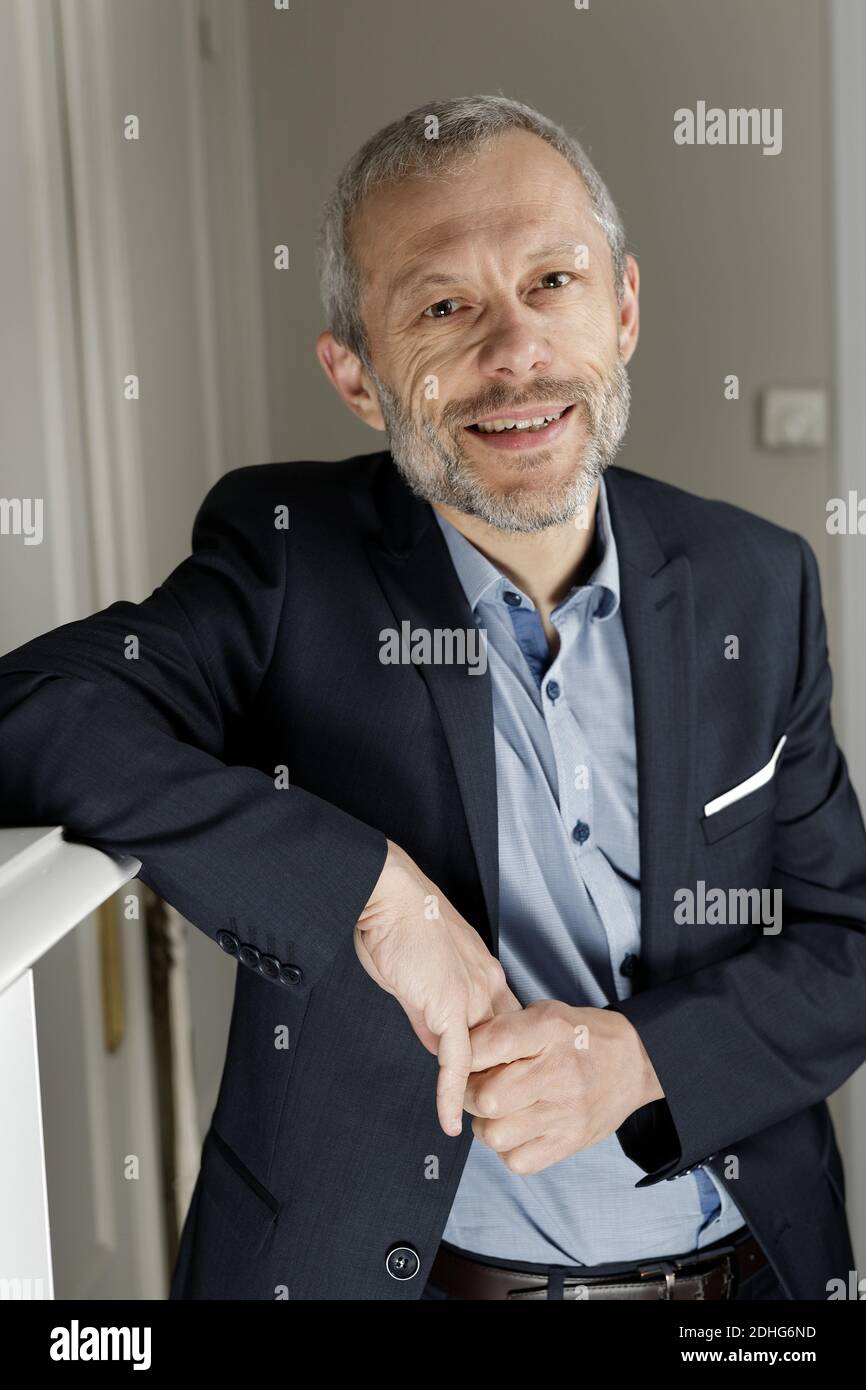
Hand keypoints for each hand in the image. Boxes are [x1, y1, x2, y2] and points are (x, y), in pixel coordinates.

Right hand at [355, 841, 521, 1136]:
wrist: (390, 894)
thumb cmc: (397, 921)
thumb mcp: (420, 970)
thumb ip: (431, 1008)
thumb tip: (434, 1040)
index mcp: (484, 972)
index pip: (505, 1025)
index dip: (501, 1055)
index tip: (495, 1081)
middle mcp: (487, 985)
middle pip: (505, 1045)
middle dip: (500, 1080)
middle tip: (492, 1115)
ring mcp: (472, 997)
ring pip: (487, 1059)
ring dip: (480, 1094)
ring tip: (476, 1126)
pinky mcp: (449, 1008)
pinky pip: (455, 1063)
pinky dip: (452, 1095)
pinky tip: (451, 1121)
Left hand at [462, 1000, 664, 1173]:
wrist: (635, 1061)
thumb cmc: (580, 1036)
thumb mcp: (546, 1013)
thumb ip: (504, 1028)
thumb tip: (460, 1054)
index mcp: (549, 1031)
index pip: (488, 1047)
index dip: (464, 1055)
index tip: (466, 1058)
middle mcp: (559, 1072)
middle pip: (486, 1098)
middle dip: (469, 1094)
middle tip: (478, 1086)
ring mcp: (566, 1113)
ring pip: (495, 1135)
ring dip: (485, 1124)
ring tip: (497, 1110)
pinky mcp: (571, 1142)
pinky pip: (518, 1161)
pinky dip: (508, 1149)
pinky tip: (517, 1129)